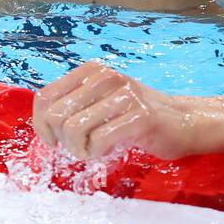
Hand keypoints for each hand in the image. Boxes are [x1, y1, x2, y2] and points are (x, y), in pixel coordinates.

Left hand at [32, 60, 195, 159]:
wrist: (183, 122)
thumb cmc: (135, 116)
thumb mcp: (101, 101)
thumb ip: (74, 105)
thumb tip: (42, 122)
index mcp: (92, 70)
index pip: (45, 97)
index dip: (41, 125)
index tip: (55, 140)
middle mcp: (106, 76)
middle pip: (55, 115)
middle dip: (62, 140)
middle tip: (80, 147)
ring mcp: (125, 94)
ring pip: (74, 128)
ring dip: (79, 149)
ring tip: (94, 150)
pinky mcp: (141, 115)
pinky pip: (100, 139)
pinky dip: (97, 152)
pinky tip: (107, 151)